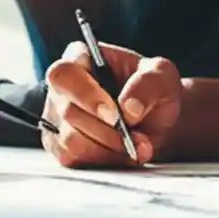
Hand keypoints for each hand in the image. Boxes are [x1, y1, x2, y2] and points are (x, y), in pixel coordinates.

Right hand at [42, 42, 181, 168]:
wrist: (154, 121)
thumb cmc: (152, 91)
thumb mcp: (162, 76)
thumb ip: (148, 83)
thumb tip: (129, 107)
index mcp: (80, 58)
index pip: (65, 74)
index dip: (86, 95)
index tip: (115, 115)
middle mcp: (62, 87)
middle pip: (68, 112)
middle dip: (107, 131)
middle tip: (135, 136)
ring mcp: (57, 117)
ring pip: (70, 140)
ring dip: (108, 148)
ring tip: (135, 145)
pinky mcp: (59, 145)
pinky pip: (72, 159)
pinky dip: (102, 160)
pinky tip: (120, 153)